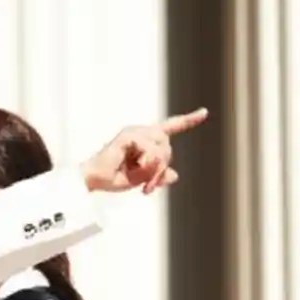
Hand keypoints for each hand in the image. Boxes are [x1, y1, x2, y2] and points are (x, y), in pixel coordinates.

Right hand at [79, 107, 208, 193]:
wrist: (95, 180)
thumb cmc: (114, 177)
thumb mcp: (143, 179)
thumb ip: (158, 174)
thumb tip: (174, 174)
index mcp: (146, 139)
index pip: (170, 127)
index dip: (189, 121)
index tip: (204, 112)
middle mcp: (141, 132)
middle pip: (168, 145)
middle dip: (162, 168)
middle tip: (150, 187)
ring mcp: (134, 132)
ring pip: (162, 147)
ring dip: (156, 169)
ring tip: (144, 183)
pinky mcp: (128, 136)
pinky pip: (151, 149)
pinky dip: (148, 164)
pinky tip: (136, 171)